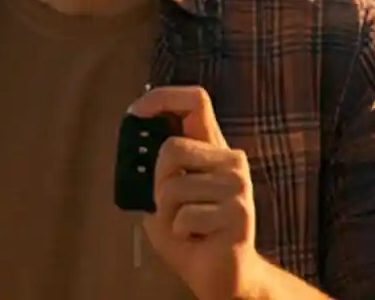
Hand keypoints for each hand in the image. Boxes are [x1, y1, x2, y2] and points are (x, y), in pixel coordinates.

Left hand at [128, 85, 270, 299]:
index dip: (162, 98)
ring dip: (167, 213)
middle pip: (172, 148)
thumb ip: (153, 170)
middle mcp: (230, 160)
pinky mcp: (239, 213)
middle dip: (157, 182)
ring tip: (186, 226)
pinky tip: (196, 239)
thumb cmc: (188, 233)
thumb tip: (135, 146)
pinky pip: (185, 216)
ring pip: (174, 185)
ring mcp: (238, 185)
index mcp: (212, 148)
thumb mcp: (162, 196)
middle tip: (169, 206)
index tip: (136, 112)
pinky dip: (179, 233)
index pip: (196, 100)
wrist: (221, 276)